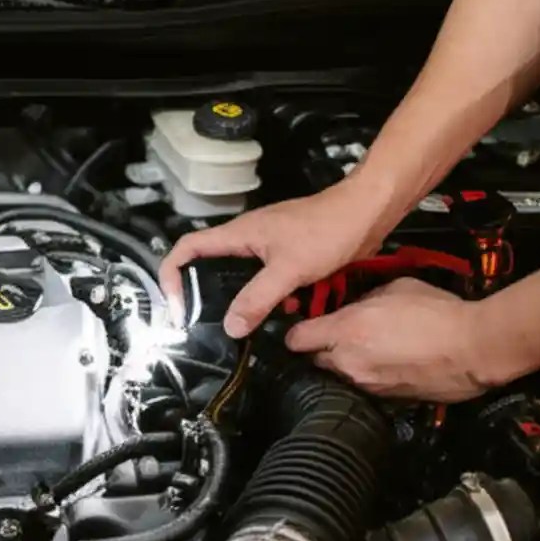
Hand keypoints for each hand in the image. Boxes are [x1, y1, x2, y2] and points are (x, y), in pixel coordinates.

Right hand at [159, 174, 405, 337]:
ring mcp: (268, 247)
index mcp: (238, 234)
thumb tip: (230, 328)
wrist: (367, 213)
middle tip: (209, 326)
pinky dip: (274, 298)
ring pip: (244, 279)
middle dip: (210, 297)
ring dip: (249, 301)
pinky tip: (287, 313)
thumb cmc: (327, 230)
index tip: (176, 306)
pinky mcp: (289, 256)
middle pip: (212, 268)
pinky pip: (269, 282)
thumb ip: (257, 299)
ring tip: (251, 326)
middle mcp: (247, 239)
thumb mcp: (288, 269)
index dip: (172, 275)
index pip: (187, 248)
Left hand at [285, 278, 497, 402]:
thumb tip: (353, 308)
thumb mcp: (395, 288)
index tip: (303, 328)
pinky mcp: (386, 400)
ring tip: (371, 349)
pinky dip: (370, 376)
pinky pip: (365, 386)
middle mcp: (347, 362)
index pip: (296, 339)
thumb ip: (364, 299)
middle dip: (322, 349)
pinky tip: (389, 364)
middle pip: (315, 361)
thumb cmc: (437, 312)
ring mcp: (366, 385)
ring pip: (340, 375)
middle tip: (340, 336)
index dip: (297, 333)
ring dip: (347, 363)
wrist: (474, 348)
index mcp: (345, 330)